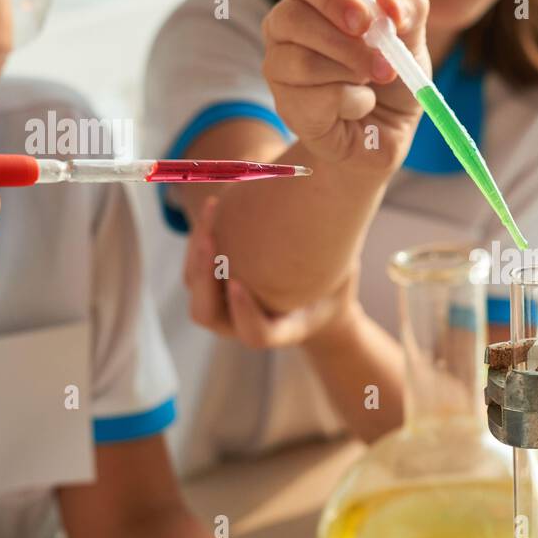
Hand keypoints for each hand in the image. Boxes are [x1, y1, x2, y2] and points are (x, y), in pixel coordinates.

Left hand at [183, 196, 359, 348]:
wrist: (315, 298)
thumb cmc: (335, 287)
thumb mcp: (344, 276)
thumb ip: (338, 259)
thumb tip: (334, 213)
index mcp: (280, 331)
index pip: (256, 334)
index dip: (245, 313)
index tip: (240, 283)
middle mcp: (243, 323)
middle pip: (205, 313)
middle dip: (204, 276)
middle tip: (212, 239)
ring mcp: (224, 305)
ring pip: (194, 284)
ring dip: (196, 248)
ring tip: (213, 209)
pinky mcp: (214, 283)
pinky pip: (194, 263)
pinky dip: (200, 234)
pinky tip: (216, 204)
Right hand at [262, 0, 430, 177]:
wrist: (385, 133)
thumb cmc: (390, 79)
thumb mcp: (411, 40)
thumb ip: (409, 10)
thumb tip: (389, 5)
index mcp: (313, 1)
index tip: (365, 22)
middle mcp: (285, 28)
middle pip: (294, 18)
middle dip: (346, 45)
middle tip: (384, 66)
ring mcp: (279, 67)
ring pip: (303, 61)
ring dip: (352, 74)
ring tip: (371, 84)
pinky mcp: (286, 104)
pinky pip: (314, 96)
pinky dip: (350, 102)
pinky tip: (358, 105)